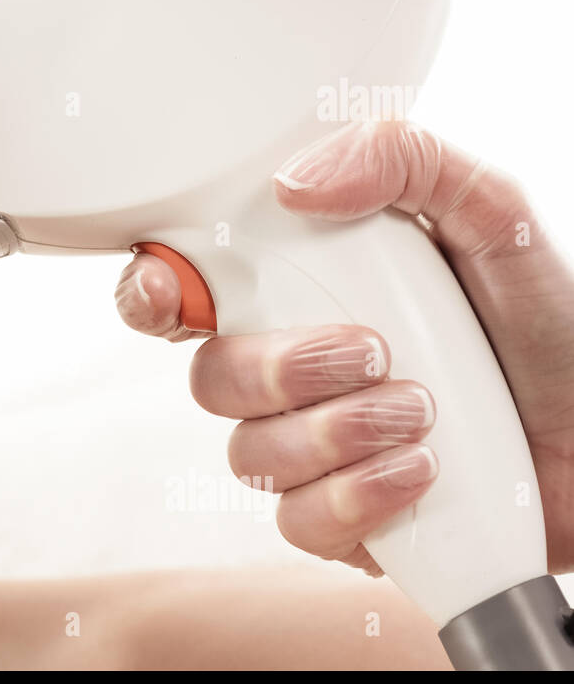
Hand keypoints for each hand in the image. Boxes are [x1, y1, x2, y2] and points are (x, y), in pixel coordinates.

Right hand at [115, 118, 573, 575]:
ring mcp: (310, 448)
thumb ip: (403, 161)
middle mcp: (290, 371)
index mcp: (302, 291)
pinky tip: (422, 475)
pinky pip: (298, 522)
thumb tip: (294, 186)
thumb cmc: (547, 325)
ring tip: (423, 414)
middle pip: (209, 378)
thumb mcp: (493, 214)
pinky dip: (358, 499)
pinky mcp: (339, 518)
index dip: (150, 291)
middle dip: (279, 370)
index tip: (170, 292)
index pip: (184, 290)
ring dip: (335, 435)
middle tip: (370, 352)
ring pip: (249, 454)